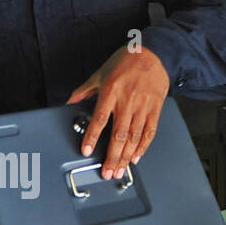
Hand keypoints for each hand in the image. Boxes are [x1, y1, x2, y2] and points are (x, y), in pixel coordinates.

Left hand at [67, 46, 169, 178]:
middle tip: (106, 172)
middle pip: (119, 135)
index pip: (99, 119)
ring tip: (119, 170)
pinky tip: (136, 157)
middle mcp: (127, 100)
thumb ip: (84, 90)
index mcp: (111, 91)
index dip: (92, 137)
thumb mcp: (100, 72)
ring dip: (126, 157)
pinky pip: (149, 132)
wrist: (154, 52)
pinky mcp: (155, 109)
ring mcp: (143, 106)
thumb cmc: (126, 60)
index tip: (86, 151)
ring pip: (134, 137)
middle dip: (112, 157)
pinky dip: (143, 147)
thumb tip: (69, 102)